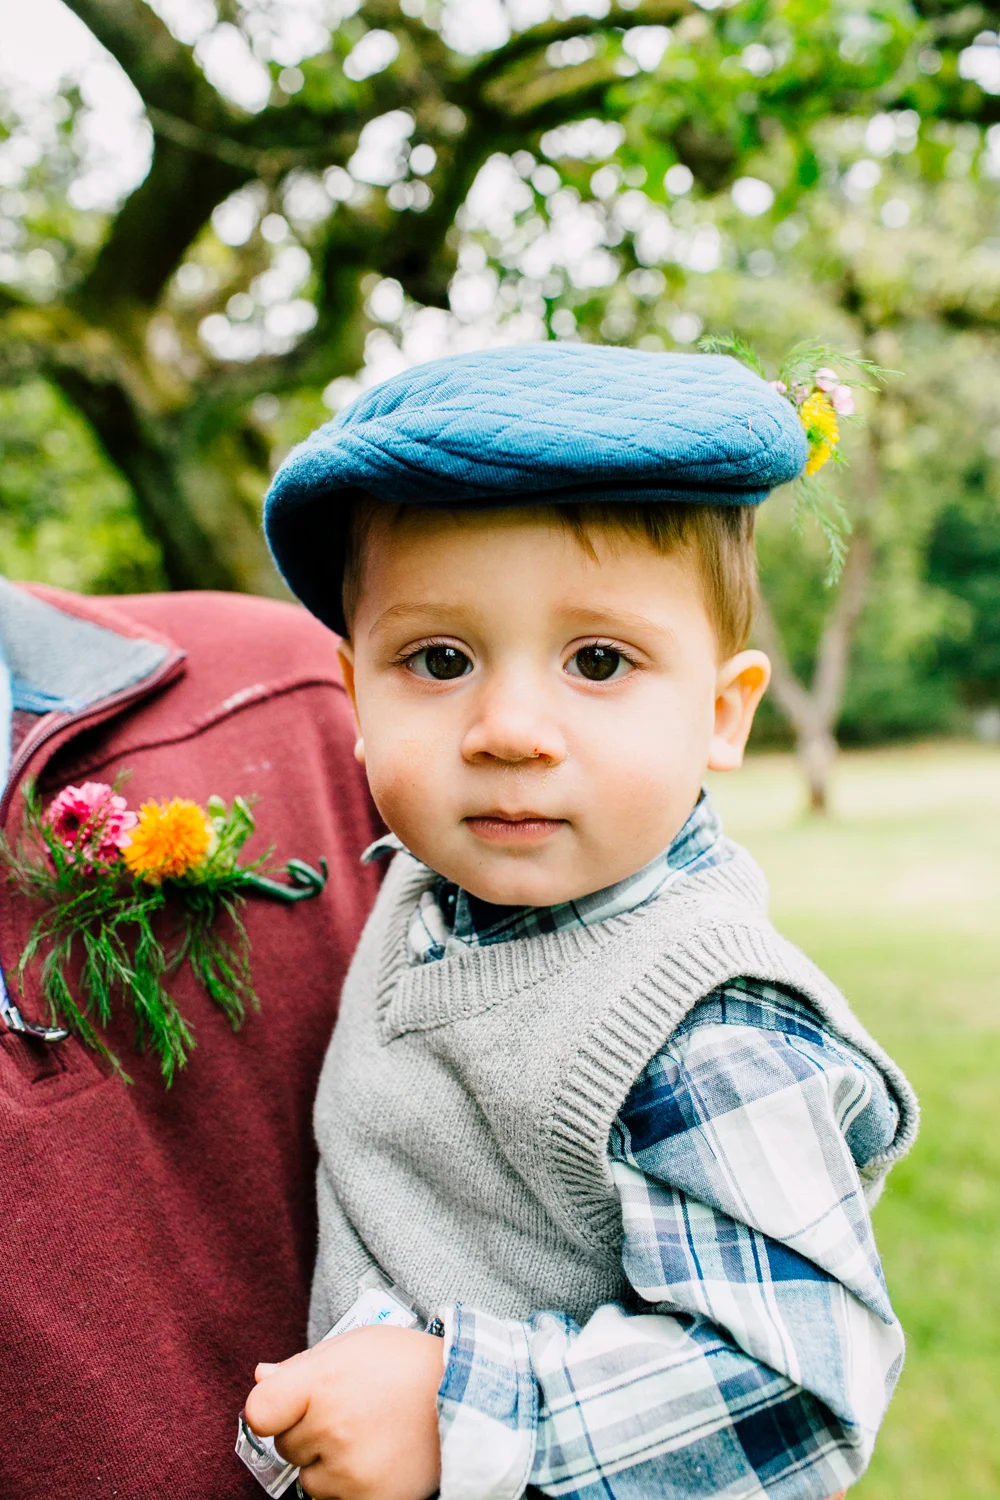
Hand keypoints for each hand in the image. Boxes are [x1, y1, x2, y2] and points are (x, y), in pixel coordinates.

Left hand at [243, 1324, 443, 1499]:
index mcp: (322, 1381)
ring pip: (309, 1480)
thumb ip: (303, 1365)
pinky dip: (348, 1487)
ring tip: (367, 1438)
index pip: (259, 1412)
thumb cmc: (407, 1365)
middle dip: (308, 1433)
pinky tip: (374, 1460)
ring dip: (327, 1465)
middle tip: (348, 1414)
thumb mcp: (355, 1345)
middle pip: (286, 1445)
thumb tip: (261, 1377)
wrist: (464, 1397)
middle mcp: (330, 1427)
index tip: (287, 1407)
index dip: (271, 1409)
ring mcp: (348, 1469)